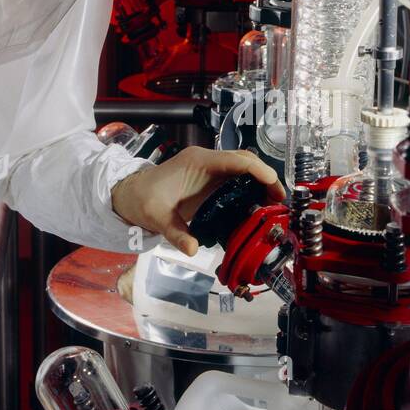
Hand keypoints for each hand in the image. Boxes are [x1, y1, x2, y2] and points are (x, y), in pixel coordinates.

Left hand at [111, 148, 284, 256]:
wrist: (129, 194)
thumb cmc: (143, 200)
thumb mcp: (157, 218)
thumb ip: (176, 233)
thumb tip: (192, 250)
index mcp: (199, 163)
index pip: (238, 160)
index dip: (260, 172)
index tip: (275, 189)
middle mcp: (208, 161)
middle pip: (246, 162)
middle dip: (266, 179)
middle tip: (279, 203)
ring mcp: (209, 168)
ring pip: (243, 168)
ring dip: (260, 183)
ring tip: (273, 206)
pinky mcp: (209, 177)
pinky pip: (235, 177)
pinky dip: (249, 188)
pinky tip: (256, 206)